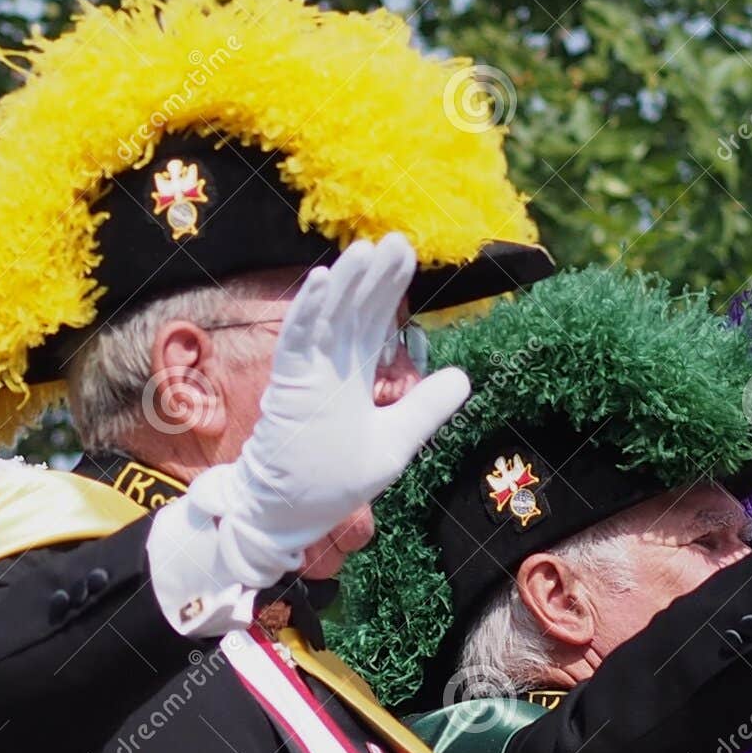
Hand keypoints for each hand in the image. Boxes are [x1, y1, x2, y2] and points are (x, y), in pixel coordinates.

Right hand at [211, 234, 468, 588]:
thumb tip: (463, 377)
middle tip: (396, 240)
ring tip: (364, 249)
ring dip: (345, 283)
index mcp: (353, 376)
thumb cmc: (335, 481)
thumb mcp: (397, 443)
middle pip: (353, 311)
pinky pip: (297, 341)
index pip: (373, 321)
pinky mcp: (288, 386)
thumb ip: (426, 409)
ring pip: (327, 317)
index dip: (389, 289)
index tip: (407, 256)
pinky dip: (309, 310)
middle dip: (374, 276)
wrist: (291, 513)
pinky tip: (324, 279)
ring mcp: (307, 374)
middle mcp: (329, 367)